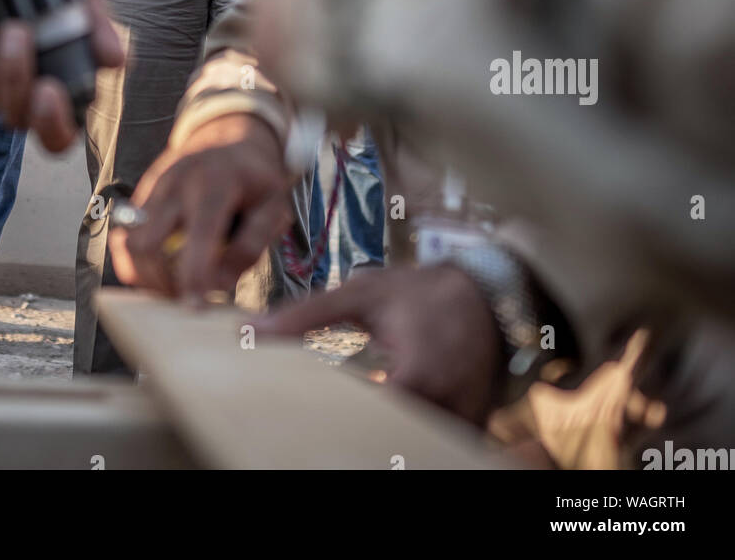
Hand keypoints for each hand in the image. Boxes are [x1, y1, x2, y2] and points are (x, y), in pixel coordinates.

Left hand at [0, 0, 123, 152]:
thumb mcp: (82, 4)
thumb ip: (99, 30)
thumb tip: (116, 61)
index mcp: (60, 97)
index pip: (57, 138)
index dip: (52, 124)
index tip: (49, 89)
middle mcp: (21, 102)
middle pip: (12, 117)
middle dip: (12, 74)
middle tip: (16, 30)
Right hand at [109, 113, 292, 295]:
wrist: (227, 137)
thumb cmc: (255, 180)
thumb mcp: (274, 207)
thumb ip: (252, 246)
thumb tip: (219, 285)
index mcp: (216, 184)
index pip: (197, 237)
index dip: (193, 278)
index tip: (195, 309)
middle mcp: (177, 183)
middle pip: (147, 244)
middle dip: (160, 283)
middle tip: (183, 300)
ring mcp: (152, 187)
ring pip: (128, 244)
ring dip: (144, 277)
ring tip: (172, 288)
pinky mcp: (139, 194)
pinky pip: (123, 237)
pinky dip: (135, 263)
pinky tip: (159, 271)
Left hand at [254, 262, 503, 425]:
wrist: (491, 295)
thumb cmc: (421, 291)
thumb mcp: (362, 293)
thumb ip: (305, 315)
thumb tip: (249, 331)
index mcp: (416, 375)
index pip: (365, 421)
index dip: (331, 423)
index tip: (299, 414)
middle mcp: (444, 408)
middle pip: (387, 444)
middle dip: (352, 438)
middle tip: (315, 425)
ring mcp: (461, 424)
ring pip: (411, 449)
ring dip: (380, 440)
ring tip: (342, 426)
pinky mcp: (469, 431)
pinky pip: (433, 449)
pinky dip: (407, 440)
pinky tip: (377, 427)